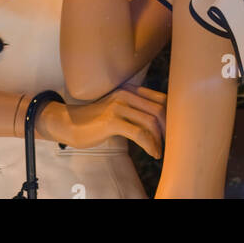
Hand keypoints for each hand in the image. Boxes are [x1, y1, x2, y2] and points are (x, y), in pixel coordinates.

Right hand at [39, 86, 165, 159]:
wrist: (70, 123)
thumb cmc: (96, 120)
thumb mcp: (118, 109)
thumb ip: (135, 110)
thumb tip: (159, 122)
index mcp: (130, 90)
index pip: (160, 98)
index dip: (171, 115)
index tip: (173, 131)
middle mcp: (126, 93)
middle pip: (159, 108)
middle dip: (168, 128)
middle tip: (169, 143)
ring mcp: (119, 106)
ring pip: (151, 121)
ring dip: (159, 139)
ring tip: (159, 151)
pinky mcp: (112, 121)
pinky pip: (139, 133)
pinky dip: (150, 144)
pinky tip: (152, 153)